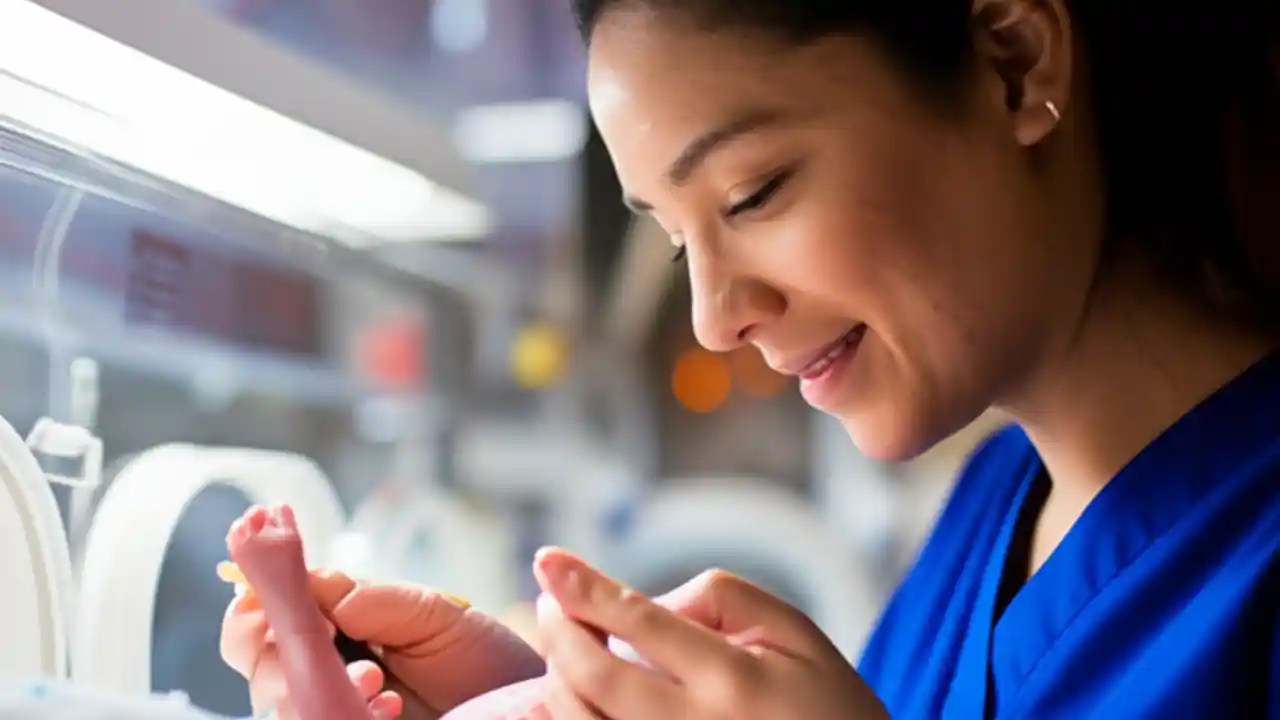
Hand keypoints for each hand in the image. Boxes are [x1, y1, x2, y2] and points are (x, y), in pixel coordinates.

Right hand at [221, 571, 544, 718]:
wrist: (525, 700)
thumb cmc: (481, 657)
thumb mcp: (432, 614)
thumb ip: (372, 599)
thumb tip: (311, 580)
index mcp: (334, 625)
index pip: (261, 613)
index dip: (255, 596)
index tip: (263, 583)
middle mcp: (322, 668)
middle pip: (257, 661)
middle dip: (284, 649)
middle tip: (327, 636)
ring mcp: (332, 705)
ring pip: (281, 701)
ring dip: (318, 684)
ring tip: (375, 680)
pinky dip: (340, 710)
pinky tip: (386, 708)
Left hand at [530, 549, 889, 719]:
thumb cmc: (827, 704)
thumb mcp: (795, 632)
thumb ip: (720, 599)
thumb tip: (646, 607)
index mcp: (734, 681)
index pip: (640, 622)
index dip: (584, 586)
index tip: (547, 558)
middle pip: (595, 678)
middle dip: (559, 629)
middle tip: (552, 599)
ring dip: (557, 676)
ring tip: (565, 643)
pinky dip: (569, 719)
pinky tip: (567, 693)